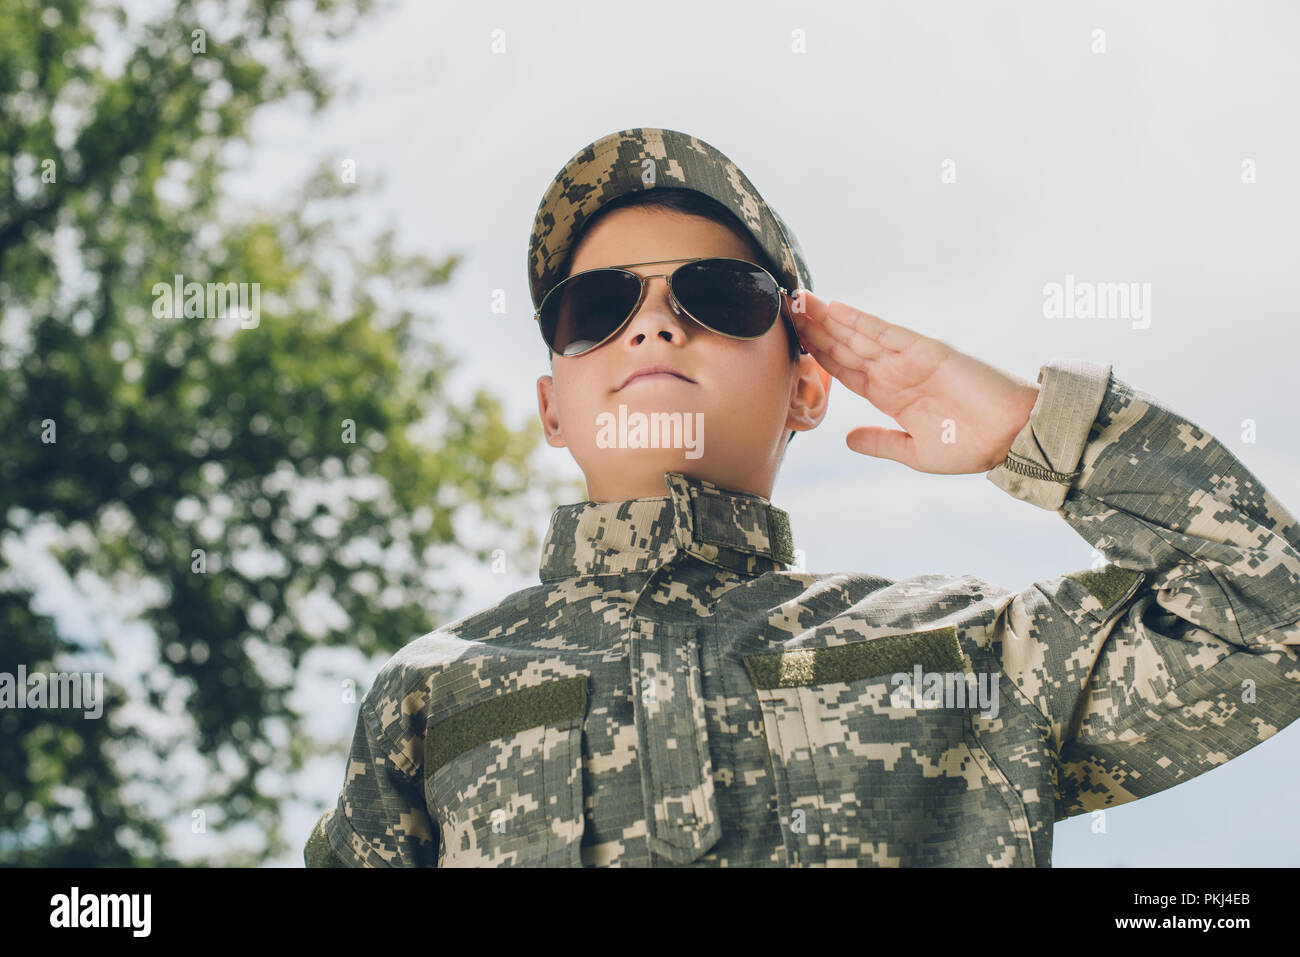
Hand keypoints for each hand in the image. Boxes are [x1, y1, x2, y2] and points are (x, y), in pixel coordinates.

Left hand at [789, 290, 1040, 473]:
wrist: (1011, 439)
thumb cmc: (970, 446)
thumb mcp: (914, 452)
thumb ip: (880, 441)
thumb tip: (847, 439)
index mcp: (889, 395)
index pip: (843, 369)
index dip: (816, 353)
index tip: (790, 340)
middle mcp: (894, 372)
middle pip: (844, 345)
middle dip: (814, 328)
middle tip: (785, 308)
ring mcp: (909, 359)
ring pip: (859, 334)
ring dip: (829, 317)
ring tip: (801, 300)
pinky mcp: (927, 351)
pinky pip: (887, 333)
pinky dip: (862, 321)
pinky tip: (837, 309)